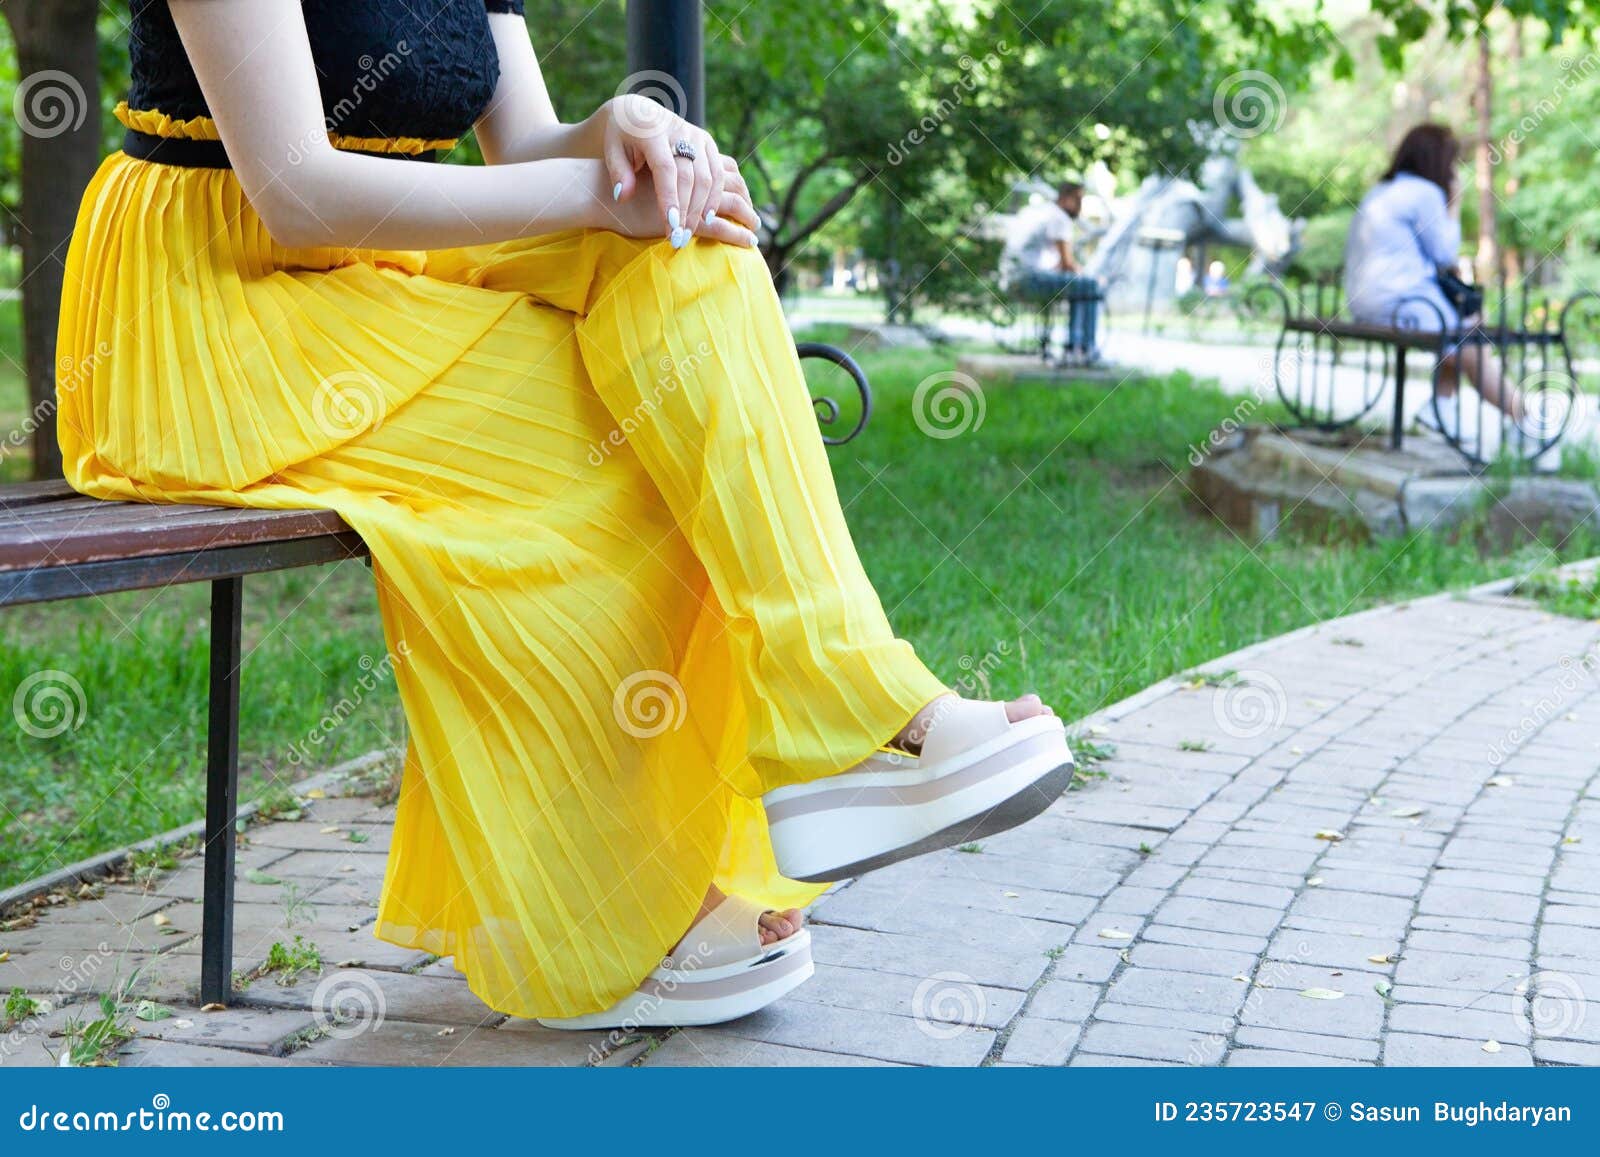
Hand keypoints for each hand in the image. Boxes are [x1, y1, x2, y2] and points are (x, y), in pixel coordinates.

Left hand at [598, 94, 759, 248]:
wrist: (638, 113)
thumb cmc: (621, 138)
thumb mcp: (612, 151)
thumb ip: (618, 172)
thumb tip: (623, 196)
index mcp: (653, 132)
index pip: (666, 168)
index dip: (670, 198)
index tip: (670, 226)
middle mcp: (680, 131)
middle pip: (691, 175)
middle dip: (687, 211)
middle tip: (679, 239)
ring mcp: (697, 136)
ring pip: (709, 176)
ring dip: (702, 208)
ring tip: (690, 233)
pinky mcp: (708, 143)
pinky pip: (719, 173)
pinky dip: (715, 197)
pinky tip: (706, 219)